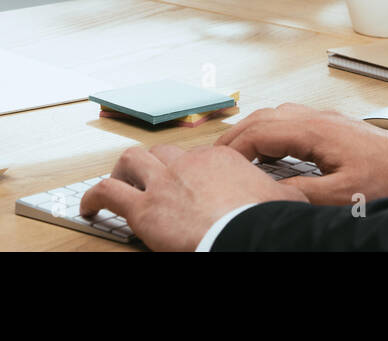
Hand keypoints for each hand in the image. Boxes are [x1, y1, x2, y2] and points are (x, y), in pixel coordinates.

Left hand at [78, 142, 307, 250]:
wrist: (247, 235)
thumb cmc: (265, 221)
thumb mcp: (285, 198)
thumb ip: (284, 192)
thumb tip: (298, 196)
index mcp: (222, 161)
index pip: (200, 157)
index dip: (191, 171)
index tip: (191, 184)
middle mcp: (190, 164)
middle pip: (163, 153)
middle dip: (153, 164)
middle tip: (149, 179)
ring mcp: (164, 184)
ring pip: (132, 161)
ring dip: (122, 171)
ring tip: (117, 183)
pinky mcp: (144, 209)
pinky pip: (107, 192)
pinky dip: (93, 197)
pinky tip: (88, 207)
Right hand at [216, 102, 387, 205]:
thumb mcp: (340, 196)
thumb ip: (299, 193)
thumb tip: (266, 192)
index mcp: (316, 129)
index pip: (261, 131)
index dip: (235, 148)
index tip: (217, 164)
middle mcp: (319, 117)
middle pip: (264, 117)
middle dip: (237, 136)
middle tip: (217, 158)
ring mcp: (328, 119)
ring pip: (278, 115)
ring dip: (255, 132)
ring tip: (239, 155)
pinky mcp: (336, 127)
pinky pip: (293, 121)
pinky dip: (272, 133)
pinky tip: (272, 152)